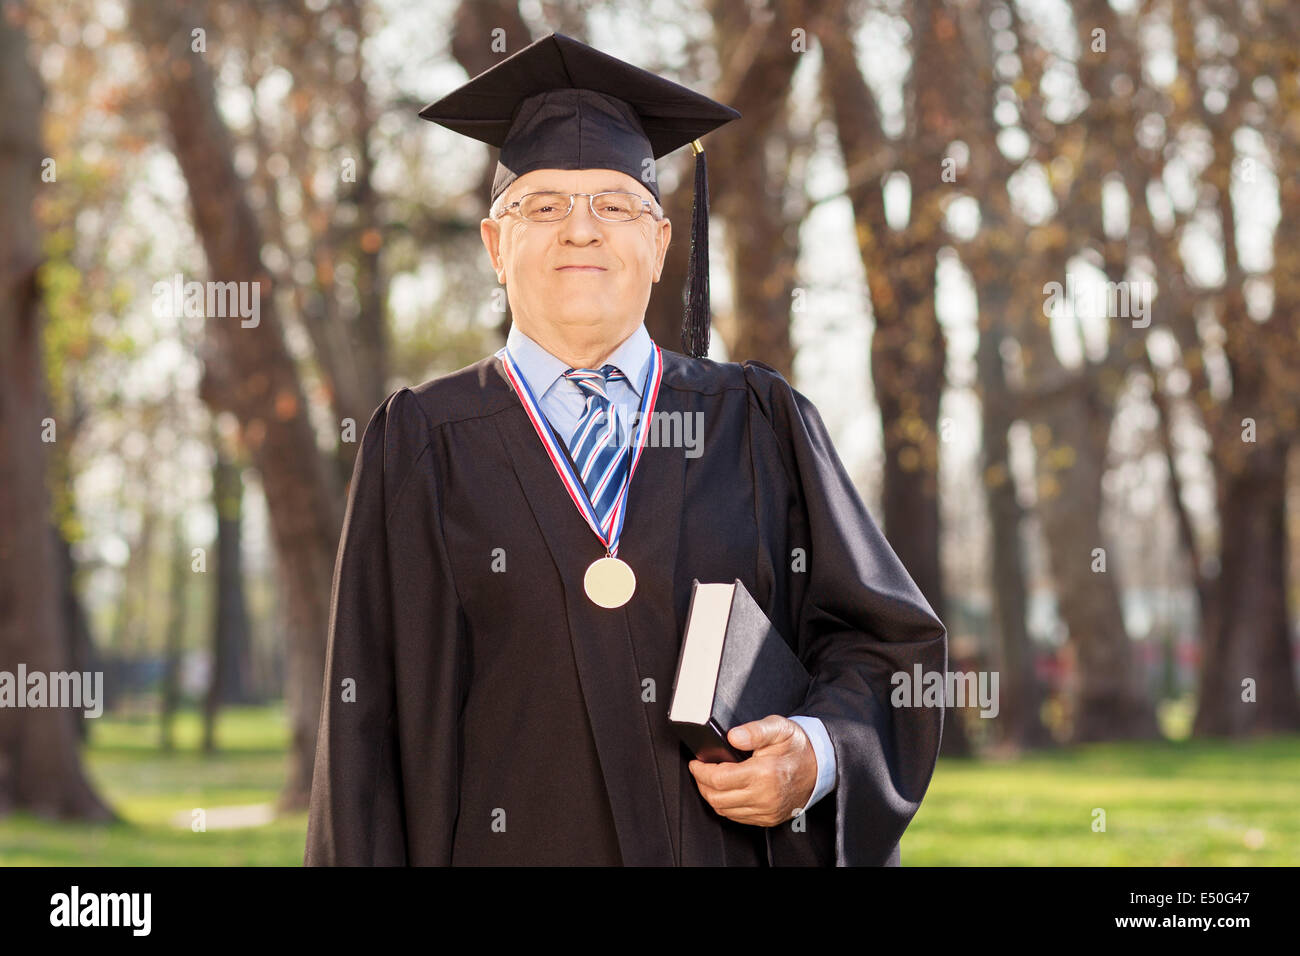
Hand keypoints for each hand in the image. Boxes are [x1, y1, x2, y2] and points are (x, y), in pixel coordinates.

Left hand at [688, 714, 817, 826]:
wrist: (820, 767)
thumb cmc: (797, 746)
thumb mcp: (778, 728)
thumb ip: (754, 731)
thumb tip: (732, 736)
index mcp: (764, 773)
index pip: (718, 779)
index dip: (701, 771)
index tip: (696, 763)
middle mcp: (765, 796)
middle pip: (717, 798)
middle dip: (702, 784)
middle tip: (700, 770)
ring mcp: (767, 810)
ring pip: (724, 810)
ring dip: (712, 796)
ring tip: (709, 780)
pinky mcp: (769, 819)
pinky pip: (738, 817)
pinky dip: (726, 805)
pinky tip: (725, 792)